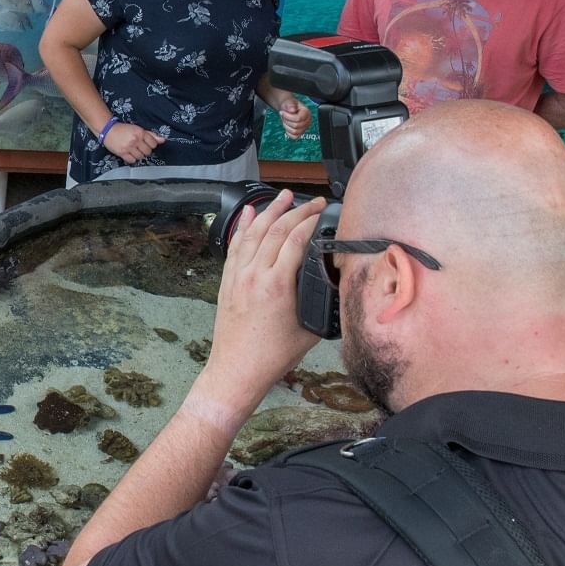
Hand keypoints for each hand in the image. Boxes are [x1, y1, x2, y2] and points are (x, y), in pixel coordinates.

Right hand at [104, 122, 165, 164]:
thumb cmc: (123, 129)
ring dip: (138, 155)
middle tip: (139, 147)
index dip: (151, 145)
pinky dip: (132, 159)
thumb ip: (150, 135)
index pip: (153, 143)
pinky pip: (132, 160)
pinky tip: (129, 154)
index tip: (146, 144)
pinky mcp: (122, 153)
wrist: (108, 130)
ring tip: (134, 150)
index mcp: (140, 132)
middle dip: (145, 150)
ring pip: (141, 157)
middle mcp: (135, 140)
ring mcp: (128, 147)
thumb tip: (162, 140)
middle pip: (148, 151)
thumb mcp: (138, 129)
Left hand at [199, 189, 326, 410]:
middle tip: (313, 201)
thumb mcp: (310, 330)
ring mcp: (238, 275)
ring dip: (270, 210)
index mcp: (277, 285)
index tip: (324, 210)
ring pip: (253, 232)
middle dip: (296, 210)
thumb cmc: (271, 356)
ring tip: (284, 196)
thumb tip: (336, 284)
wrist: (237, 369)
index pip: (295, 239)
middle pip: (275, 230)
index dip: (311, 220)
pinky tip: (249, 213)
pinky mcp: (228, 280)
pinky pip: (235, 245)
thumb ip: (322, 302)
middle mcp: (254, 274)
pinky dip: (244, 226)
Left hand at [276, 97, 312, 138]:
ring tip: (285, 120)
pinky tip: (287, 126)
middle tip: (284, 116)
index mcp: (306, 113)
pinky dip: (289, 132)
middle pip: (296, 125)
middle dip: (287, 121)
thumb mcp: (288, 102)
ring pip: (295, 132)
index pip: (298, 118)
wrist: (287, 110)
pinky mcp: (300, 133)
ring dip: (287, 126)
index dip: (288, 116)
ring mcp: (304, 128)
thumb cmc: (288, 106)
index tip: (282, 112)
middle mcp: (307, 121)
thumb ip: (290, 105)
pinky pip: (294, 137)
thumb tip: (292, 110)